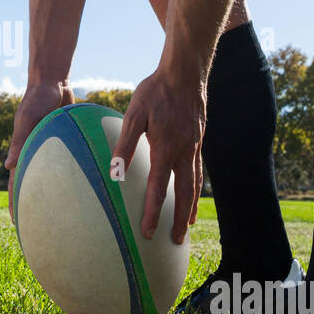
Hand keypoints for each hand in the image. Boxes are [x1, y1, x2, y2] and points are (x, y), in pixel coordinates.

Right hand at [4, 80, 75, 221]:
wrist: (52, 81)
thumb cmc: (36, 98)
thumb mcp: (26, 118)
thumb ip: (19, 141)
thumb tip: (8, 166)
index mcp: (23, 151)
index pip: (16, 182)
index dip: (15, 202)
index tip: (17, 221)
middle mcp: (36, 152)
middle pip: (36, 183)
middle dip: (37, 203)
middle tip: (44, 223)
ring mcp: (51, 148)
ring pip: (55, 175)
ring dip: (60, 191)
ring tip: (70, 211)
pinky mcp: (65, 141)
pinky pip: (71, 160)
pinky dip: (78, 171)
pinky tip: (94, 182)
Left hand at [111, 66, 204, 243]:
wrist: (185, 72)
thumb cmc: (155, 91)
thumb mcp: (134, 114)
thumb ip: (125, 144)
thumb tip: (115, 171)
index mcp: (165, 148)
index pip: (158, 188)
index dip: (152, 212)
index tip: (147, 232)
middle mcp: (184, 151)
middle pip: (183, 193)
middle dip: (179, 219)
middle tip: (176, 241)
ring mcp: (194, 146)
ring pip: (194, 183)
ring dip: (191, 206)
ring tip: (189, 224)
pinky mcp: (199, 139)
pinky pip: (198, 169)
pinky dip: (195, 186)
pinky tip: (191, 192)